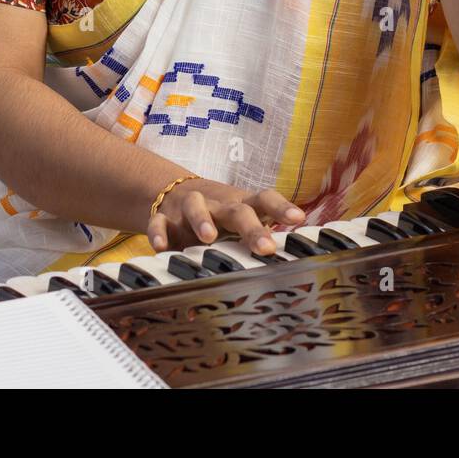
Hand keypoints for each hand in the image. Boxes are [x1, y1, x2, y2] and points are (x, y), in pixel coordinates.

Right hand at [146, 177, 304, 256]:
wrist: (174, 193)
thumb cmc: (219, 215)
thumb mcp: (239, 221)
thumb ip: (259, 237)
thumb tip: (294, 264)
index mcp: (241, 204)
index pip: (265, 200)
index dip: (282, 207)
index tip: (299, 218)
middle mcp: (218, 203)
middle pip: (237, 210)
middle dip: (252, 227)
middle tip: (266, 248)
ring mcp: (190, 207)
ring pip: (195, 206)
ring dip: (202, 220)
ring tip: (209, 238)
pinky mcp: (164, 217)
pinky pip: (159, 222)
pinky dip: (159, 233)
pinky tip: (161, 248)